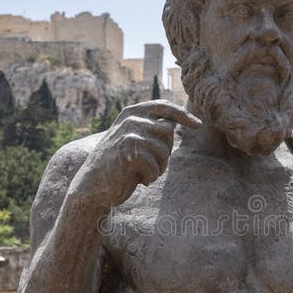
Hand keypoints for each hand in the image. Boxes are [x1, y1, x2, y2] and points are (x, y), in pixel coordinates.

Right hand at [69, 100, 201, 209]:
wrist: (93, 185)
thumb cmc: (119, 165)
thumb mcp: (135, 141)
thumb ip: (153, 130)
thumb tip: (180, 120)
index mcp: (132, 113)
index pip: (164, 107)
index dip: (183, 115)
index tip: (198, 125)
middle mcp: (130, 119)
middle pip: (168, 131)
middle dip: (166, 151)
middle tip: (152, 165)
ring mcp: (128, 133)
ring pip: (164, 149)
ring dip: (159, 167)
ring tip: (144, 173)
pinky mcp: (128, 150)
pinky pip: (155, 164)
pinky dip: (151, 177)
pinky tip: (138, 180)